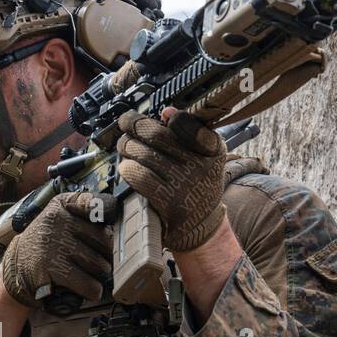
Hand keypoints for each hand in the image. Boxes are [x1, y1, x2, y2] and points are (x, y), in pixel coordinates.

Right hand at [0, 191, 114, 307]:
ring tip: (89, 275)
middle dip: (106, 257)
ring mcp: (52, 244)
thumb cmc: (49, 244)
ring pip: (99, 265)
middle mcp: (56, 220)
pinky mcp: (49, 268)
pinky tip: (88, 289)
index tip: (110, 220)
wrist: (16, 265)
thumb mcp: (61, 218)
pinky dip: (92, 290)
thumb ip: (87, 215)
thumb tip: (120, 234)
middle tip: (97, 263)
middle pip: (105, 243)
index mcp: (62, 205)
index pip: (95, 204)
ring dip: (99, 276)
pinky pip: (87, 284)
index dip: (107, 212)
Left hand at [116, 107, 226, 251]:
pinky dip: (128, 169)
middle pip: (158, 136)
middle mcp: (201, 165)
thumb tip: (166, 112)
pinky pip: (141, 177)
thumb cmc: (197, 183)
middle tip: (126, 124)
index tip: (161, 114)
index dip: (174, 117)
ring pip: (145, 155)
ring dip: (127, 147)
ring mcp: (185, 185)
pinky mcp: (169, 203)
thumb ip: (190, 132)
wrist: (201, 224)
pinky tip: (126, 166)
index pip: (191, 126)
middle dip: (135, 126)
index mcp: (212, 149)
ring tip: (124, 145)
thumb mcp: (205, 156)